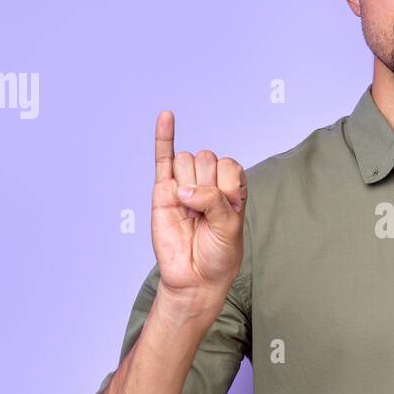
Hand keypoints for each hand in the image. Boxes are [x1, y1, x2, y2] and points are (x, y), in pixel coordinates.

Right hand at [150, 110, 245, 312]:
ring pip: (185, 160)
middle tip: (203, 215)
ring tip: (189, 211)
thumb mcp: (229, 228)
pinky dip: (164, 135)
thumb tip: (183, 190)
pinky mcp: (163, 192)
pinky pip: (163, 158)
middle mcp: (207, 182)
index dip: (226, 187)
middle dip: (206, 186)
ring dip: (187, 183)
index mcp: (230, 187)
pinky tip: (166, 116)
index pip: (228, 165)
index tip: (226, 212)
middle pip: (205, 158)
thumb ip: (213, 203)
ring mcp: (184, 184)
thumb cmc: (218, 254)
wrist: (194, 277)